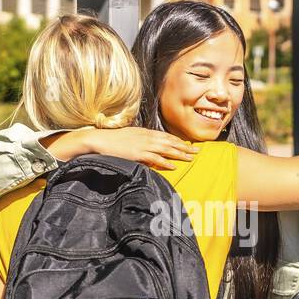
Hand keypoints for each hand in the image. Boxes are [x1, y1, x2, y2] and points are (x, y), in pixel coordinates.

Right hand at [47, 127, 199, 168]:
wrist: (100, 140)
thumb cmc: (113, 140)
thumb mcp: (130, 137)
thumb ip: (141, 141)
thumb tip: (149, 149)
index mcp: (146, 132)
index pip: (167, 136)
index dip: (179, 141)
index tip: (189, 145)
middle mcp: (147, 137)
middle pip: (171, 142)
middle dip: (185, 147)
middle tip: (198, 151)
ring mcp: (143, 144)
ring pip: (167, 149)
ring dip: (180, 154)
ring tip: (191, 158)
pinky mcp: (138, 153)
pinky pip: (155, 158)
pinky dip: (166, 162)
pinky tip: (174, 166)